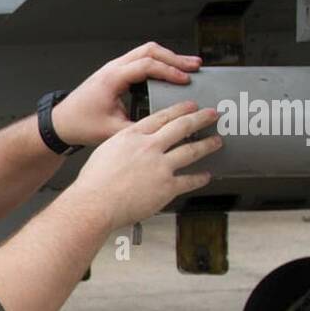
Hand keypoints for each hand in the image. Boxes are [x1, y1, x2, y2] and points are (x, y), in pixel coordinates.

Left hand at [50, 42, 201, 147]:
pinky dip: (157, 63)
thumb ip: (137, 128)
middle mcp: (113, 69)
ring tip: (187, 66)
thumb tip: (162, 129)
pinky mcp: (115, 73)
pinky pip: (140, 60)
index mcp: (112, 78)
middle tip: (194, 66)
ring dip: (167, 58)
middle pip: (149, 51)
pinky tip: (169, 72)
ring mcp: (113, 69)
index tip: (185, 79)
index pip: (146, 65)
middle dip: (174, 58)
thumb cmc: (80, 124)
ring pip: (145, 52)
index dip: (169, 71)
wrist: (61, 123)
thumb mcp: (112, 130)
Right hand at [70, 100, 221, 229]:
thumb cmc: (93, 183)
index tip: (189, 107)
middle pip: (182, 127)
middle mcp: (149, 147)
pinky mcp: (167, 187)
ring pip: (191, 151)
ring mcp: (160, 166)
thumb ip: (123, 145)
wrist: (94, 203)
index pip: (162, 117)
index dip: (179, 110)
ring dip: (207, 145)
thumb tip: (130, 146)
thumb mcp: (105, 151)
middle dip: (200, 119)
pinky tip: (205, 176)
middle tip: (211, 115)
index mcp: (132, 136)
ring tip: (216, 142)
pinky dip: (199, 178)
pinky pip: (189, 180)